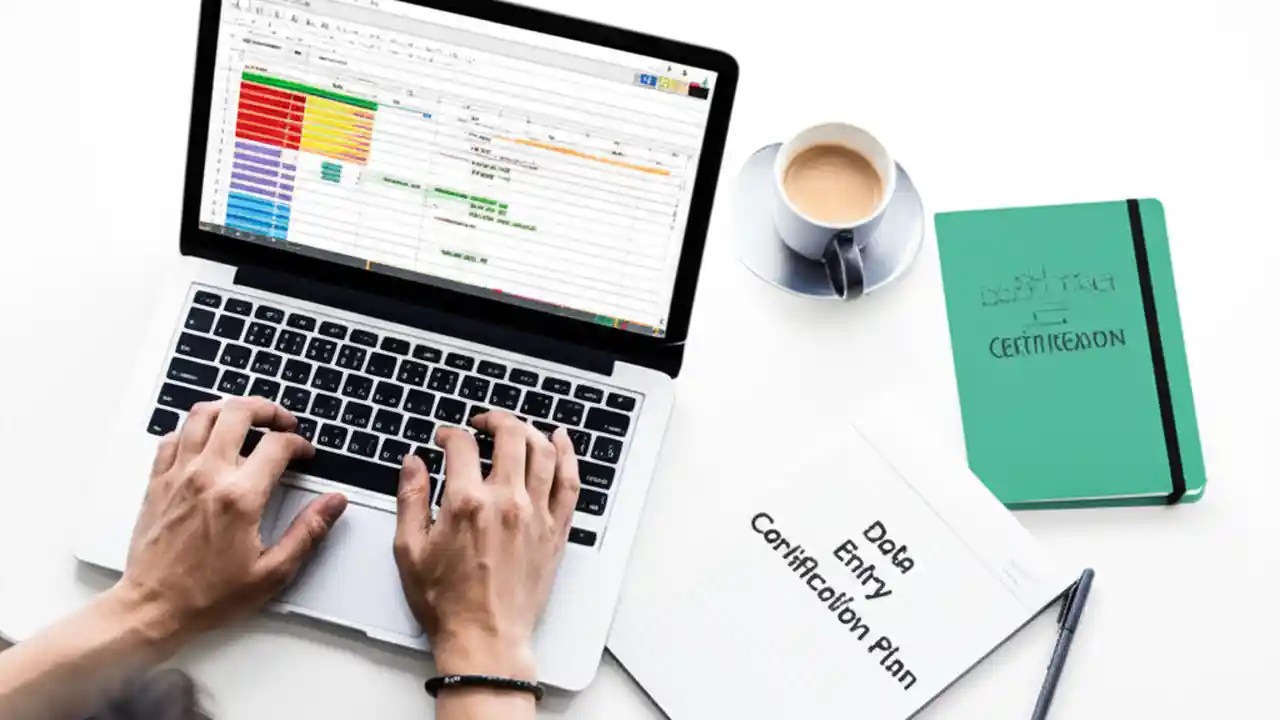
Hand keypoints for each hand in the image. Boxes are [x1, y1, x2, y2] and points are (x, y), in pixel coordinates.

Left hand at [118, 397, 347, 647]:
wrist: (152, 609)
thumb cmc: (207, 597)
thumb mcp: (272, 572)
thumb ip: (308, 531)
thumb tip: (333, 503)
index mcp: (239, 498)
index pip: (277, 446)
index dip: (299, 444)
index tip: (305, 454)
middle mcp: (207, 477)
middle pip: (238, 413)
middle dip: (267, 410)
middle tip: (281, 422)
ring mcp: (178, 476)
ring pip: (202, 415)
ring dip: (229, 409)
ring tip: (247, 418)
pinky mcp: (157, 483)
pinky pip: (173, 437)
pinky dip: (193, 429)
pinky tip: (207, 440)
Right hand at [394, 412, 580, 680]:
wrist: (485, 639)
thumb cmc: (447, 603)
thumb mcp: (410, 550)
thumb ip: (410, 498)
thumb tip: (413, 463)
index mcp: (467, 504)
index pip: (462, 445)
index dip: (449, 434)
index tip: (444, 439)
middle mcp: (507, 502)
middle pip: (510, 435)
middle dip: (494, 419)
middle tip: (482, 422)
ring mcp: (536, 515)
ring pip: (543, 451)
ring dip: (529, 430)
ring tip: (515, 428)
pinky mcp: (555, 530)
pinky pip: (570, 481)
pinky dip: (567, 454)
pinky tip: (560, 441)